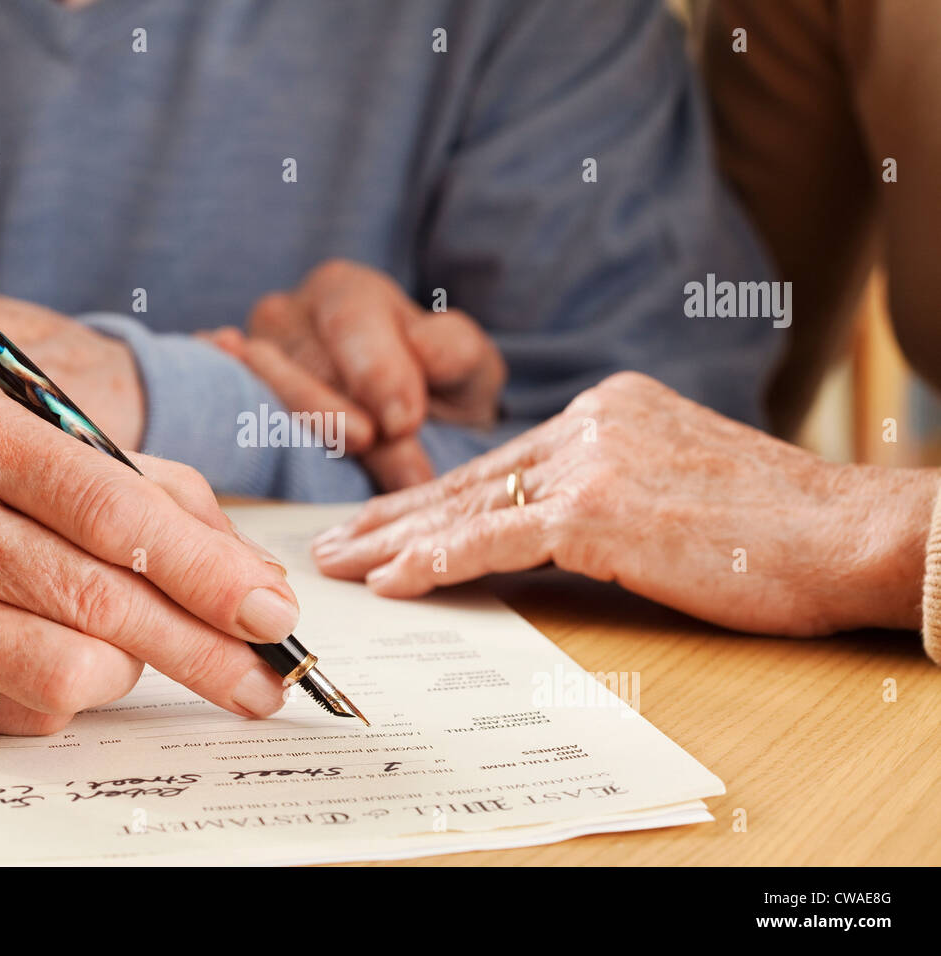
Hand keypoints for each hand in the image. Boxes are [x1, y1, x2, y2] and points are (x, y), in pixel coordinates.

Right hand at [0, 373, 300, 732]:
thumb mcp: (30, 445)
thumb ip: (148, 491)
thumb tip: (250, 574)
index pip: (111, 506)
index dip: (206, 568)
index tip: (272, 612)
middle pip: (99, 597)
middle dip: (204, 648)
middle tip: (265, 681)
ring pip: (63, 667)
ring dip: (132, 671)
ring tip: (143, 654)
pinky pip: (13, 710)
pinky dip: (68, 696)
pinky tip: (66, 665)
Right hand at [205, 259, 504, 490]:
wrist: (399, 429)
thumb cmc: (433, 394)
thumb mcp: (468, 371)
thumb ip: (456, 353)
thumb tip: (426, 350)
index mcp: (342, 293)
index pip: (351, 322)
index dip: (377, 370)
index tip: (402, 420)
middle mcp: (282, 318)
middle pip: (304, 363)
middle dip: (340, 412)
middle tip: (378, 449)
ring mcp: (242, 362)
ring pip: (261, 393)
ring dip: (303, 431)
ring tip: (344, 457)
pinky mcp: (220, 400)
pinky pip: (218, 407)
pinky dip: (230, 419)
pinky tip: (240, 425)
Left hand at [311, 372, 934, 635]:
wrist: (849, 533)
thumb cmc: (776, 528)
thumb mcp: (680, 486)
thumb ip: (610, 489)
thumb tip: (553, 527)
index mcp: (609, 409)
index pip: (502, 463)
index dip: (436, 495)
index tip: (388, 519)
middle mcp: (592, 421)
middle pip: (470, 477)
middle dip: (394, 513)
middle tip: (334, 537)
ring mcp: (593, 460)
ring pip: (468, 504)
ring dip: (394, 538)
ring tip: (339, 561)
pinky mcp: (598, 509)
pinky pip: (494, 538)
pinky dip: (437, 560)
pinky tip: (392, 580)